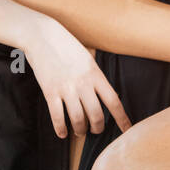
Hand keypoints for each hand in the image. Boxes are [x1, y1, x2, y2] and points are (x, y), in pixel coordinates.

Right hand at [22, 19, 131, 137]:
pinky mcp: (50, 92)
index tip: (127, 129)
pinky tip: (62, 133)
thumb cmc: (66, 46)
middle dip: (97, 127)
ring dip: (80, 130)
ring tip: (80, 132)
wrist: (42, 36)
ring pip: (78, 119)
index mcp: (96, 75)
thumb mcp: (88, 58)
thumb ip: (96, 76)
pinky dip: (60, 128)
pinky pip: (57, 116)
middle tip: (96, 130)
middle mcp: (83, 84)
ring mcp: (66, 89)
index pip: (114, 101)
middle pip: (96, 115)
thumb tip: (105, 94)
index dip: (121, 118)